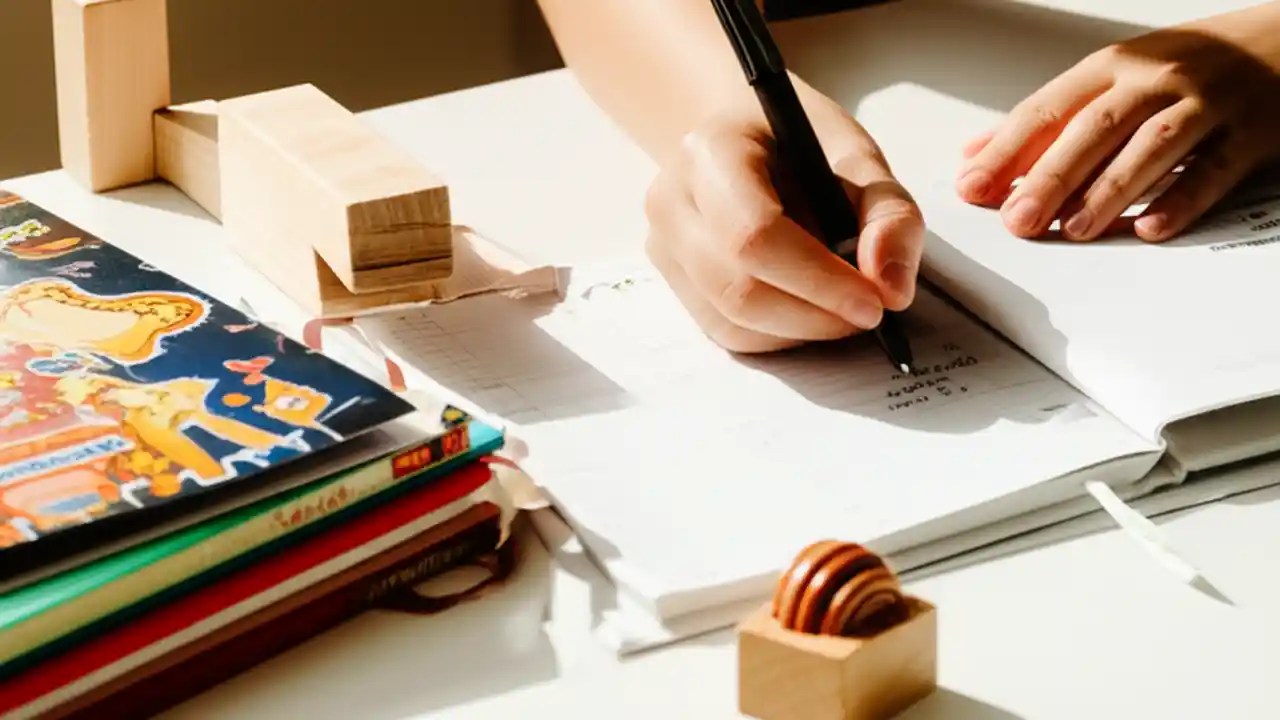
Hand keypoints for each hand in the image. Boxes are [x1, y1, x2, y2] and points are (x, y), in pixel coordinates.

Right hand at [643, 92, 923, 352]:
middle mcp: (672, 201)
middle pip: (738, 290)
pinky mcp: (673, 282)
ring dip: (801, 330)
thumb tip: (892, 290)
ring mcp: (664, 246)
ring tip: (842, 307)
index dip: (817, 280)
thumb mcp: (858, 158)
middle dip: (815, 315)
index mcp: (711, 152)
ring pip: (732, 321)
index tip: (874, 302)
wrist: (743, 137)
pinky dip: (779, 335)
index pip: (754, 235)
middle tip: (870, 312)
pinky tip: (809, 309)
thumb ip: (888, 216)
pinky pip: (726, 332)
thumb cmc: (800, 144)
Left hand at [955, 3, 1279, 241]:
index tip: (972, 187)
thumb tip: (978, 152)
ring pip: (1151, 146)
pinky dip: (1182, 199)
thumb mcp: (1116, 77)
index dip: (1007, 151)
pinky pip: (1214, 167)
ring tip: (1073, 230)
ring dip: (1108, 191)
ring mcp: (1207, 101)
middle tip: (1017, 220)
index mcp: (1114, 66)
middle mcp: (1157, 78)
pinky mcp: (1254, 130)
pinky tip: (1152, 228)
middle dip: (1050, 177)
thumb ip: (1049, 117)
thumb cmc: (1190, 66)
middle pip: (1093, 129)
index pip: (1048, 109)